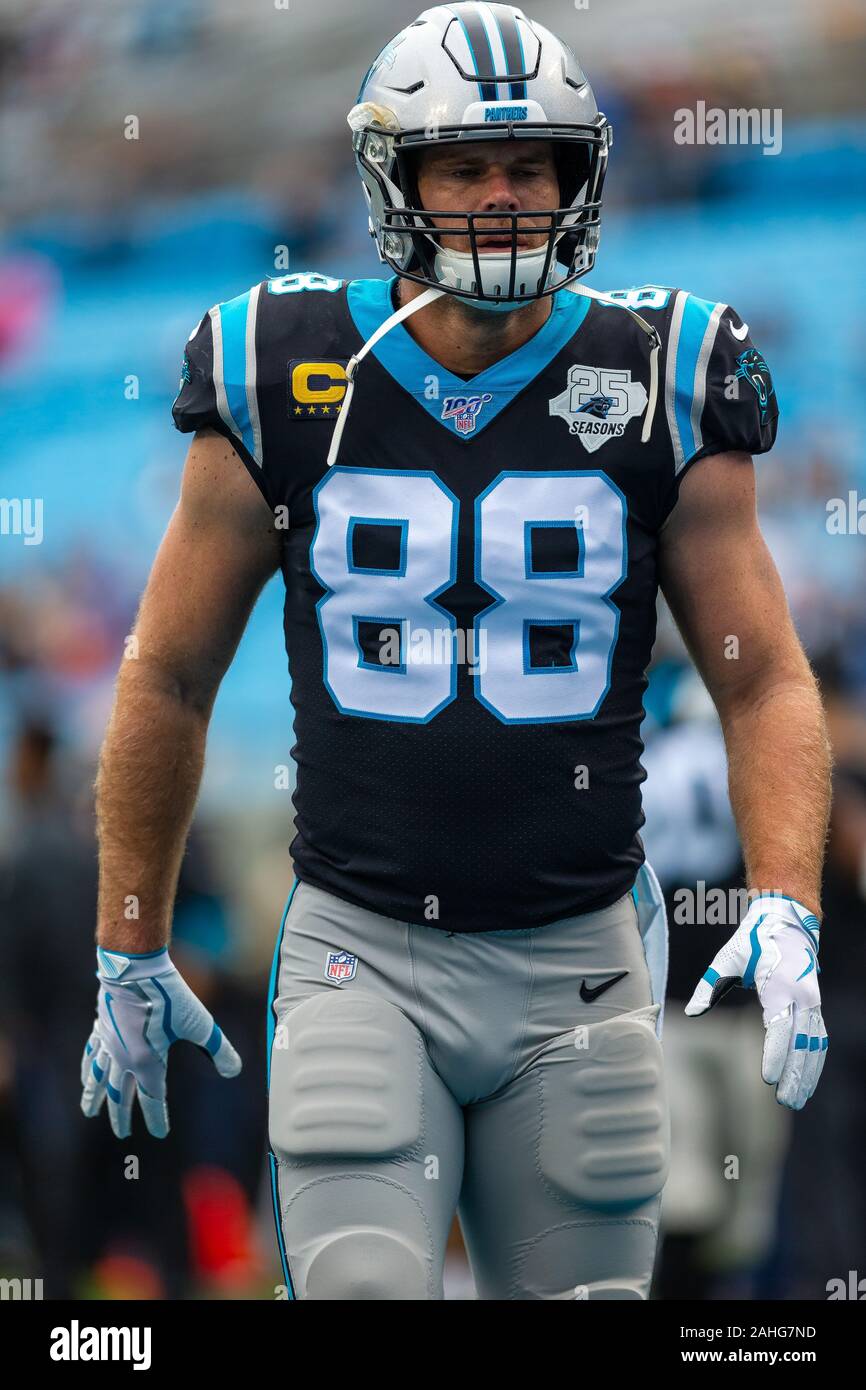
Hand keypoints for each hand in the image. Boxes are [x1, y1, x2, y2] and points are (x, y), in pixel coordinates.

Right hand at [81, 945, 241, 1137]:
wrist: (135, 969)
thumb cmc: (169, 996)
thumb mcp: (199, 1023)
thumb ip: (218, 1049)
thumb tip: (235, 1071)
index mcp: (146, 1063)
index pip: (153, 1099)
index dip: (157, 1118)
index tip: (159, 1133)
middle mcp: (123, 1059)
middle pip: (121, 1095)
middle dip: (121, 1116)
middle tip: (122, 1135)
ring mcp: (109, 1044)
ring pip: (99, 1079)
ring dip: (96, 1097)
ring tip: (89, 1111)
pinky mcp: (102, 1028)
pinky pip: (91, 1055)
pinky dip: (88, 1070)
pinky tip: (85, 1076)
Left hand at [685, 895, 826, 1109]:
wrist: (786, 920)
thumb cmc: (753, 940)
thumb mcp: (727, 958)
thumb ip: (710, 986)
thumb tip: (693, 1012)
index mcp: (779, 985)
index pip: (779, 1027)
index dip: (776, 1054)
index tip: (768, 1079)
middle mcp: (801, 995)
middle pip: (802, 1042)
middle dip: (795, 1074)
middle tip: (785, 1101)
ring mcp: (812, 1000)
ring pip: (815, 1044)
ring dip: (808, 1072)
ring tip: (797, 1099)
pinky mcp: (814, 1004)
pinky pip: (819, 1037)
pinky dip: (815, 1060)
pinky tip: (807, 1080)